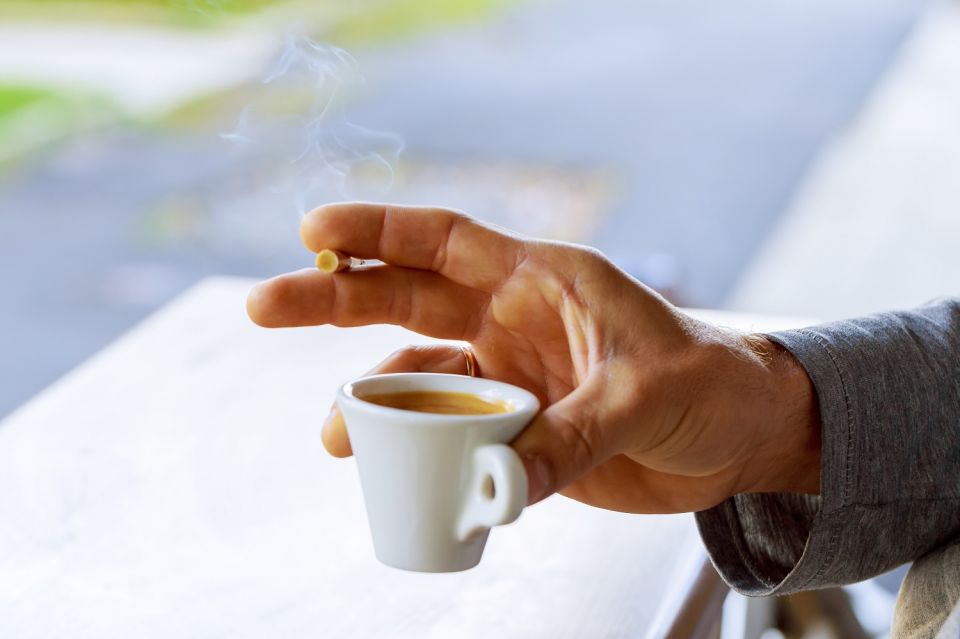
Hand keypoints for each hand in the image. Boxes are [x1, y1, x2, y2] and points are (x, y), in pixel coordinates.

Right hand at [247, 203, 820, 512]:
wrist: (739, 436)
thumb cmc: (709, 383)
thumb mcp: (646, 396)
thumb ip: (569, 437)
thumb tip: (490, 490)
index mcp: (539, 280)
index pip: (441, 240)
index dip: (374, 231)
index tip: (311, 232)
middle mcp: (510, 320)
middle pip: (402, 298)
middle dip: (332, 299)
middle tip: (264, 305)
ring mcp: (508, 377)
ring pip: (416, 375)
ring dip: (370, 397)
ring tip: (335, 433)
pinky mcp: (516, 429)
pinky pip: (447, 434)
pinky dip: (414, 448)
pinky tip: (385, 464)